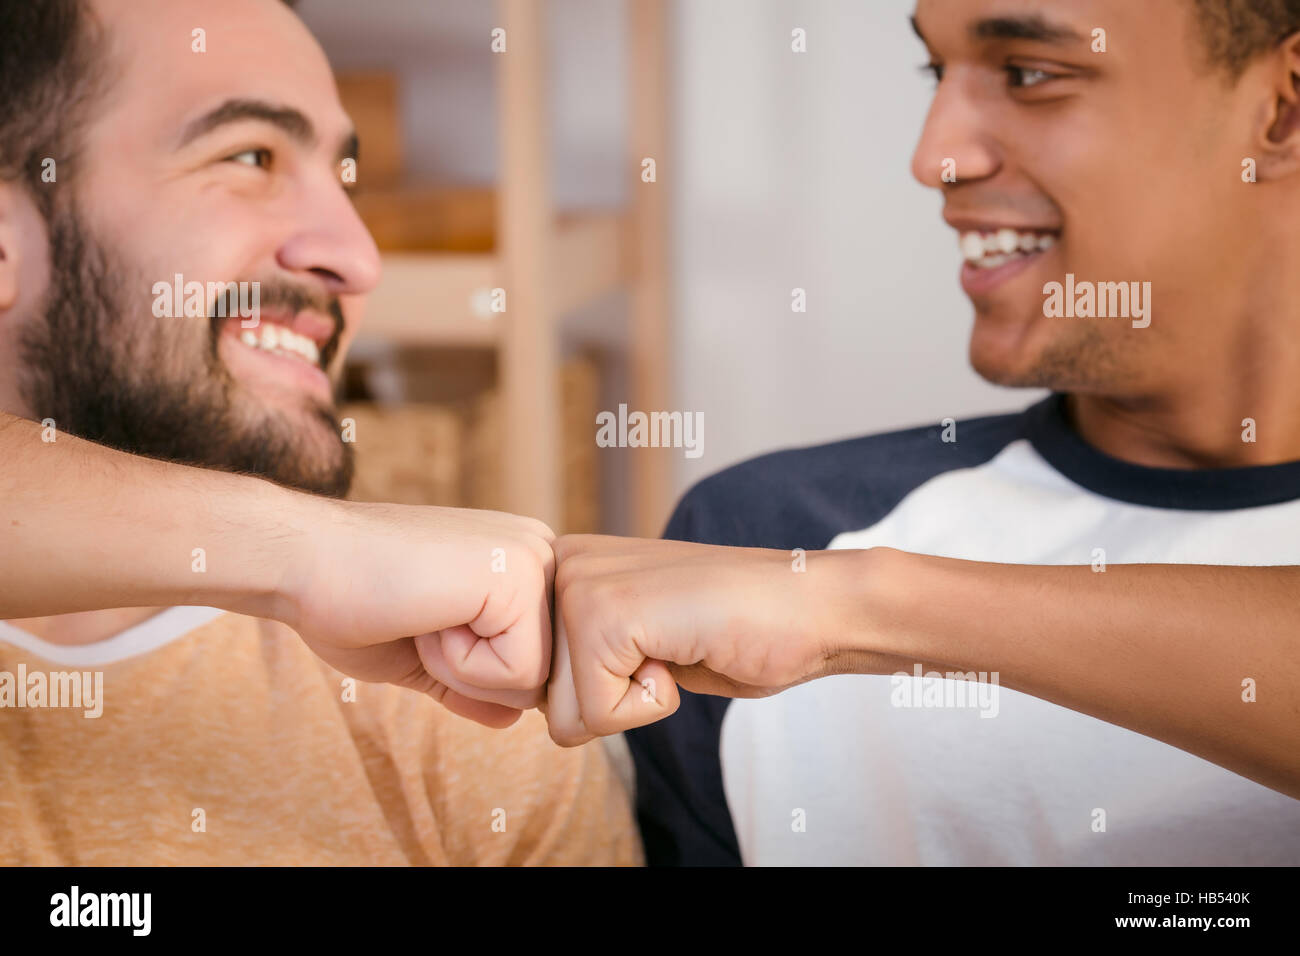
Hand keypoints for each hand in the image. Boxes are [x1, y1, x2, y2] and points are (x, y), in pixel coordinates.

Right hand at [279, 498, 555, 728]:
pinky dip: (459, 665)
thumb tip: (514, 719)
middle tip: (420, 620)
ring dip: (463, 671)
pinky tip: (426, 616)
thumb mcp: (423, 652)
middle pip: (541, 676)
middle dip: (471, 676)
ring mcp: (534, 561)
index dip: (470, 672)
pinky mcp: (520, 579)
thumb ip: (471, 682)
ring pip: (534, 681)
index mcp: (518, 563)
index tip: (421, 622)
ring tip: (423, 616)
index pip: (531, 662)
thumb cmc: (351, 600)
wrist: (302, 561)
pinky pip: (517, 673)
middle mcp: (539, 553)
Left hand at [544, 535, 903, 745]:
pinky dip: (652, 706)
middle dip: (610, 700)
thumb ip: (578, 655)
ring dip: (631, 703)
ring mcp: (578, 586)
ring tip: (675, 644)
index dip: (599, 691)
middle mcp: (559, 566)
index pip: (534, 682)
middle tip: (668, 645)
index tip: (653, 644)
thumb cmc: (733, 631)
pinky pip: (598, 716)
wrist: (808, 607)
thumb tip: (520, 698)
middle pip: (542, 703)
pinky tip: (684, 649)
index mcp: (562, 566)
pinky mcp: (602, 616)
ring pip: (565, 716)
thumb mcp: (634, 640)